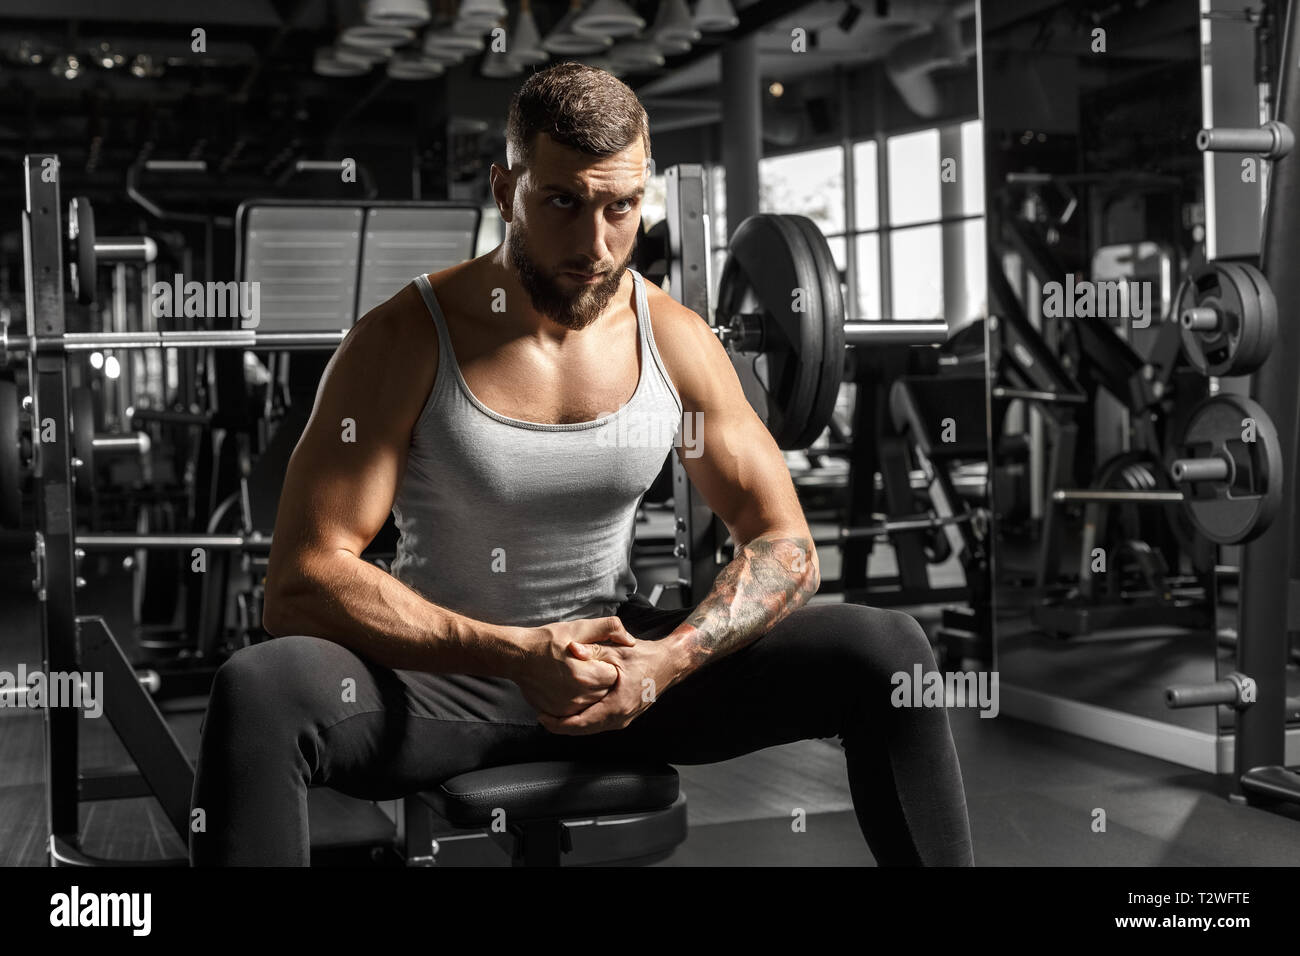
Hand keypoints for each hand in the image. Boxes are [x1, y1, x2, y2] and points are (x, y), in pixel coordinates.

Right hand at [512, 617, 635, 716]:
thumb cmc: (547, 641)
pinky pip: (579, 711)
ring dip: (592, 691)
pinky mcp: (559, 713)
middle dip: (602, 679)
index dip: (609, 665)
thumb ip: (608, 629)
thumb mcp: (578, 628)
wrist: (517, 657)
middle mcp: (580, 697)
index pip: (615, 676)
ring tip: (577, 675)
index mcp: (588, 676)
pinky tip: (570, 686)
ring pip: (594, 703)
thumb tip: (630, 639)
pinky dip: (579, 701)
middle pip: (607, 692)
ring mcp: (568, 708)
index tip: (598, 659)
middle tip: (586, 666)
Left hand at [536, 636, 677, 735]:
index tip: (542, 718)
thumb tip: (572, 648)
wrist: (669, 663)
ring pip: (591, 728)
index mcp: (617, 705)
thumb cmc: (645, 657)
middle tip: (542, 718)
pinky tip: (573, 711)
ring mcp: (623, 718)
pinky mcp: (624, 715)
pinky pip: (599, 723)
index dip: (559, 724)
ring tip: (553, 715)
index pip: (581, 724)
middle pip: (584, 730)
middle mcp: (620, 717)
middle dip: (561, 726)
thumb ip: (593, 650)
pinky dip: (584, 720)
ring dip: (572, 724)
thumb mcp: (617, 650)